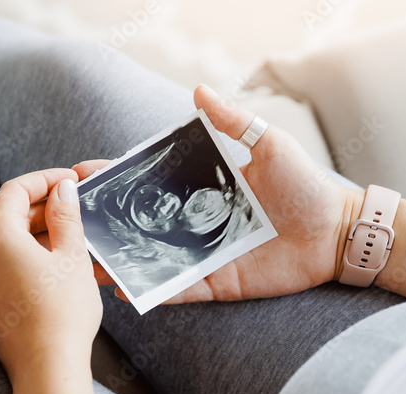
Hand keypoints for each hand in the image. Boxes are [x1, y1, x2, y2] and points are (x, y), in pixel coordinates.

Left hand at [0, 168, 101, 384]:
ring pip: (10, 246)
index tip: (69, 182)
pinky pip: (8, 270)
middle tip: (78, 211)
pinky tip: (60, 270)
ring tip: (76, 243)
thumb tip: (63, 191)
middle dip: (44, 210)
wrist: (46, 368)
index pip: (15, 191)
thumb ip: (66, 217)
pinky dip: (32, 261)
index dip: (44, 180)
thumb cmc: (61, 313)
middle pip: (9, 217)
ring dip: (40, 237)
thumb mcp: (72, 256)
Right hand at [75, 85, 363, 303]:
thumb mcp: (268, 144)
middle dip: (106, 224)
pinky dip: (154, 291)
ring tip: (85, 261)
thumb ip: (232, 121)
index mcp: (204, 187)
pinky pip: (181, 290)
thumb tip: (197, 90)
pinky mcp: (219, 283)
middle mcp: (198, 223)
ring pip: (154, 260)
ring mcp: (206, 255)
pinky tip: (124, 290)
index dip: (117, 179)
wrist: (336, 230)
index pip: (151, 182)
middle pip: (143, 224)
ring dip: (121, 262)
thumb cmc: (305, 184)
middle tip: (69, 221)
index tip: (81, 175)